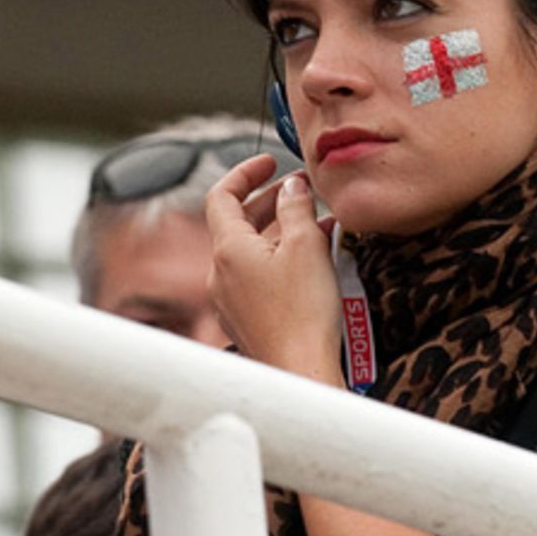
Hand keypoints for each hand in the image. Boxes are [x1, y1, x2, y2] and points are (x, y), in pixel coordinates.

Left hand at [206, 157, 342, 384]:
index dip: (246, 172)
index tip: (270, 163)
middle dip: (269, 202)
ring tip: (316, 225)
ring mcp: (229, 300)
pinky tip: (311, 263)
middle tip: (298, 191)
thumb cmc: (303, 314)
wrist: (301, 372)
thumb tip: (292, 186)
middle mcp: (220, 274)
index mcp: (228, 249)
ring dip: (280, 233)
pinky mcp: (246, 320)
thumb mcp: (306, 245)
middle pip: (237, 223)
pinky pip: (257, 278)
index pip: (222, 195)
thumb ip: (296, 206)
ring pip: (250, 252)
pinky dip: (280, 260)